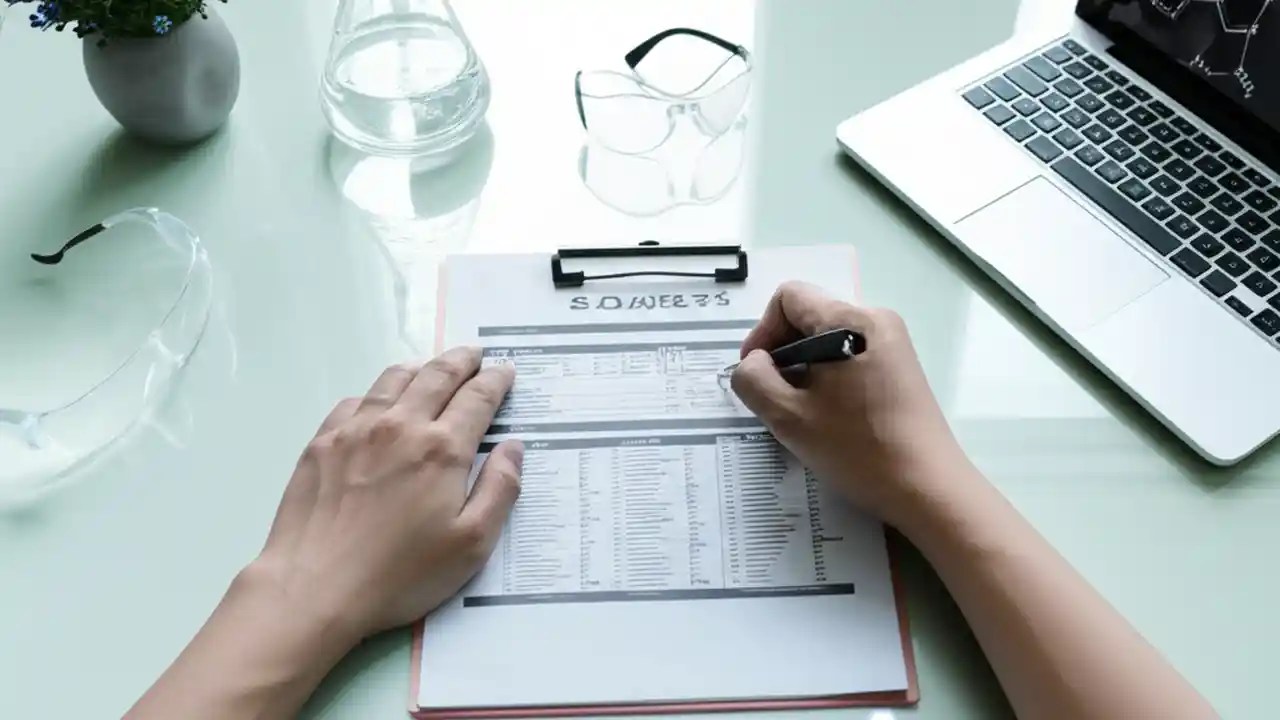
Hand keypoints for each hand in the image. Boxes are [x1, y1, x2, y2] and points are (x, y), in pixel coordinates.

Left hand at [247, 347, 521, 643]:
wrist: (313, 588)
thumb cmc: (401, 574)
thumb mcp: (471, 545)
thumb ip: (499, 489)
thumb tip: (513, 446)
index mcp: (442, 449)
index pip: (477, 398)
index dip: (496, 381)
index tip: (505, 370)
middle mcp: (400, 426)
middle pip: (437, 376)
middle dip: (461, 360)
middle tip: (475, 354)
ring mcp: (355, 430)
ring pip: (394, 379)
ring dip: (420, 368)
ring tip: (431, 368)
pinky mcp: (321, 443)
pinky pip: (355, 401)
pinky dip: (378, 392)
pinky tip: (379, 403)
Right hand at [731, 282, 968, 532]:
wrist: (928, 488)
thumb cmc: (857, 449)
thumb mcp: (788, 417)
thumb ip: (754, 380)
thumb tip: (755, 363)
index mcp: (851, 321)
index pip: (789, 297)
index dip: (762, 332)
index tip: (758, 375)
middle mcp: (876, 320)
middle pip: (810, 315)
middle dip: (783, 352)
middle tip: (776, 398)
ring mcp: (893, 344)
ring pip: (829, 339)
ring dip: (804, 368)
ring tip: (802, 411)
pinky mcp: (900, 368)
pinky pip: (850, 355)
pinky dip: (828, 377)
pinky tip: (829, 415)